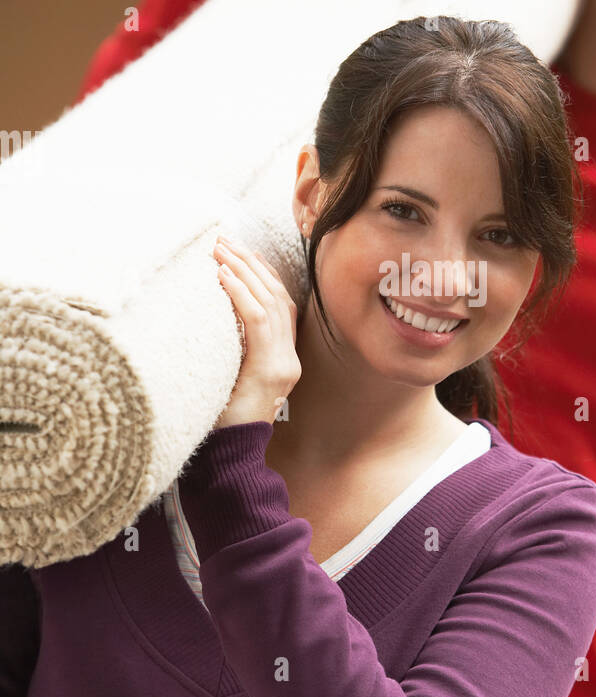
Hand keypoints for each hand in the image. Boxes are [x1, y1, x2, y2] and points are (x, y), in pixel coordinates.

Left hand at [212, 236, 300, 427]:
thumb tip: (205, 315)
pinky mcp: (271, 371)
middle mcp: (289, 358)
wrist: (231, 457)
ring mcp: (284, 364)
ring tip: (221, 250)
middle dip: (251, 264)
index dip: (262, 273)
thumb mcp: (226, 375)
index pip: (280, 303)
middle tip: (225, 239)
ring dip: (244, 271)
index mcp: (281, 357)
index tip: (240, 251)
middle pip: (277, 296)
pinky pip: (258, 322)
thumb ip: (229, 347)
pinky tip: (224, 276)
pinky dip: (241, 294)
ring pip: (270, 303)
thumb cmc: (221, 421)